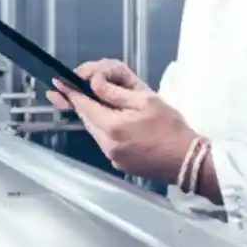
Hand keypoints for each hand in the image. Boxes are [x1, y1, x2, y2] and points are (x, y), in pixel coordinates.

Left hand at [48, 65, 197, 183]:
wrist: (188, 161)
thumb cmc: (171, 128)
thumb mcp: (146, 99)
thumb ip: (115, 92)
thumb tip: (93, 85)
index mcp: (113, 127)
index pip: (84, 105)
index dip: (70, 92)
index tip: (58, 83)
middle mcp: (108, 145)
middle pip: (87, 118)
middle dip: (80, 103)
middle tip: (67, 91)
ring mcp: (113, 157)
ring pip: (95, 130)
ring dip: (94, 115)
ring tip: (97, 102)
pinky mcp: (120, 163)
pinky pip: (105, 141)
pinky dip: (105, 129)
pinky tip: (115, 121)